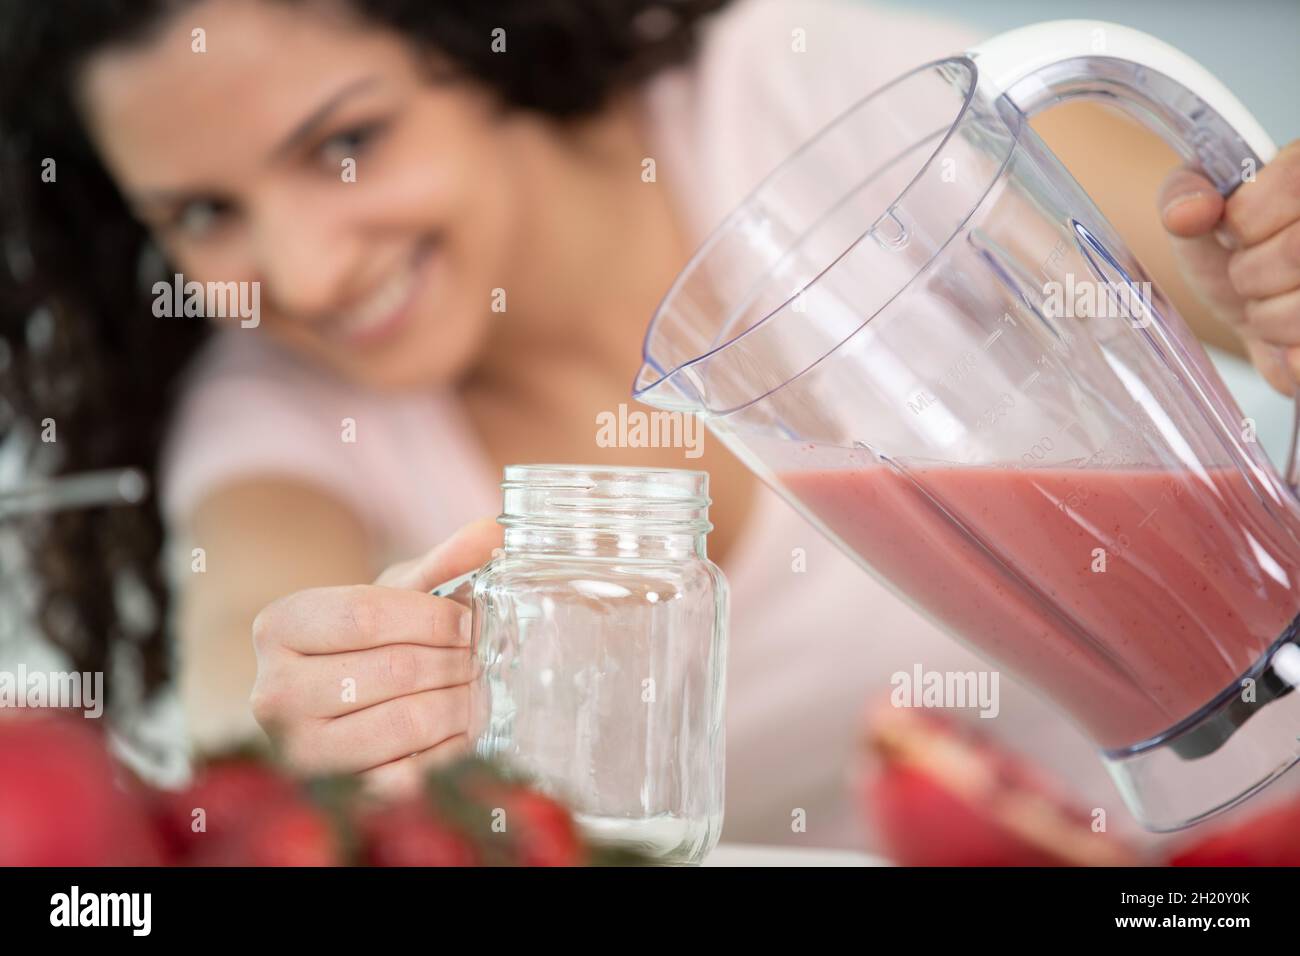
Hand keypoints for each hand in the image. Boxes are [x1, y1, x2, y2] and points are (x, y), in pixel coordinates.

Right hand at [250, 518, 501, 793]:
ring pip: (405, 721)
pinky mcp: (332, 792)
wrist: (332, 706)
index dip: (433, 617)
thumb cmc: (366, 641)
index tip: (468, 620)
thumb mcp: (395, 594)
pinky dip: (446, 750)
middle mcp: (273, 691)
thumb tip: (492, 531)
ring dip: (458, 704)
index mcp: (279, 626)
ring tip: (475, 689)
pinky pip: (409, 774)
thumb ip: (443, 562)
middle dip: (454, 660)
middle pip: (393, 668)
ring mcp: (298, 748)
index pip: (368, 615)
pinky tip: (457, 730)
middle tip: (480, 657)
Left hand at [1159, 140, 1299, 393]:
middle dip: (1251, 275)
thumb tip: (1189, 214)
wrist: (1243, 294)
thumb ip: (1182, 194)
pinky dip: (1290, 359)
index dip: (1246, 222)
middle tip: (1247, 276)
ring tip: (1268, 305)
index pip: (1291, 184)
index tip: (1234, 235)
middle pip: (1297, 251)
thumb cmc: (1225, 243)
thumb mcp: (1195, 210)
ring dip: (1269, 318)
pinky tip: (1286, 348)